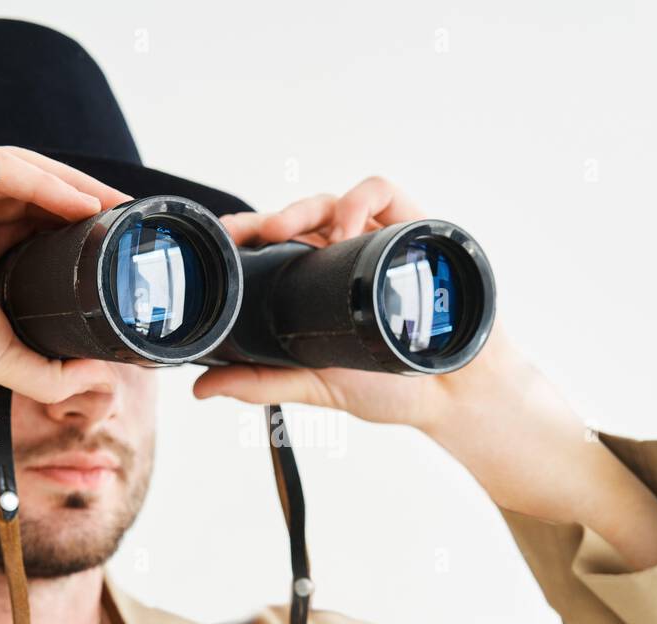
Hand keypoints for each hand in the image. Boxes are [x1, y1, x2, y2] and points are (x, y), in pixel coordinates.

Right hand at [0, 135, 132, 493]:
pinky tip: (78, 203)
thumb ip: (45, 368)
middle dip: (80, 200)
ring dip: (70, 186)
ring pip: (17, 169)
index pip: (28, 218)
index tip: (116, 240)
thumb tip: (99, 379)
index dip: (73, 225)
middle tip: (126, 219)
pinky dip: (40, 180)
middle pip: (28, 188)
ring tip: (112, 209)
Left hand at [197, 177, 656, 568]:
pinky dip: (362, 198)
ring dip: (308, 206)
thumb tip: (202, 389)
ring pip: (337, 200)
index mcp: (320, 283)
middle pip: (301, 218)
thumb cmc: (393, 387)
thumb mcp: (316, 384)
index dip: (250, 235)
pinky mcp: (416, 231)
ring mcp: (382, 241)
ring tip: (290, 229)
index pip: (279, 246)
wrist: (454, 396)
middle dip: (269, 218)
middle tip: (247, 233)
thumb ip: (262, 383)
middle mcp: (348, 256)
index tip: (223, 238)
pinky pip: (385, 193)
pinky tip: (347, 223)